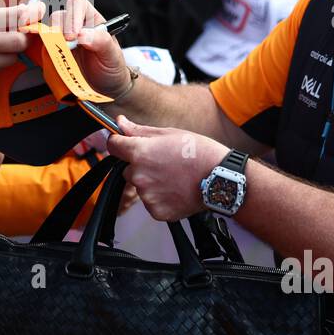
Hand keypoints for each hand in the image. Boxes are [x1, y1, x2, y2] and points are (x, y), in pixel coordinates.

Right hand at [47, 0, 129, 98]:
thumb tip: (82, 34)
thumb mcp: (113, 55)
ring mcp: (62, 39)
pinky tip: (48, 50)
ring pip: (48, 28)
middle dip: (60, 27)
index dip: (73, 15)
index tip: (75, 34)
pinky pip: (43, 44)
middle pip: (59, 15)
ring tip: (60, 50)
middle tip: (67, 43)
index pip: (77, 4)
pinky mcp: (53, 52)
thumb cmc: (112, 68)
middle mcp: (74, 25)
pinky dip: (43, 45)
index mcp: (91, 20)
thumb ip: (101, 42)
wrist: (105, 89)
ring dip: (51, 37)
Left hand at [104, 116, 228, 221]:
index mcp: (140, 153)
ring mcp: (147, 196)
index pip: (113, 146)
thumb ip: (139, 131)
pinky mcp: (157, 211)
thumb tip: (119, 123)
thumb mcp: (169, 134)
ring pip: (140, 187)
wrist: (220, 179)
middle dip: (141, 166)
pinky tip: (176, 190)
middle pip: (127, 169)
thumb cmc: (199, 153)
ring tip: (173, 177)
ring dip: (151, 183)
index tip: (125, 144)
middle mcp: (139, 176)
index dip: (119, 143)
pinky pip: (151, 203)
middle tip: (164, 163)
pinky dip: (160, 198)